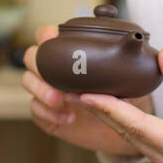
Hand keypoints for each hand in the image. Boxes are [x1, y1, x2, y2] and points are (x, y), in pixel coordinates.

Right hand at [22, 24, 152, 155]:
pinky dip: (48, 113)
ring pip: (27, 82)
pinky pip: (34, 109)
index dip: (45, 36)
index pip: (45, 35)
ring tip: (60, 101)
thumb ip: (125, 57)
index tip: (51, 41)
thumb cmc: (119, 94)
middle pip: (30, 57)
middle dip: (39, 67)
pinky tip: (68, 118)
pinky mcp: (45, 112)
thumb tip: (135, 39)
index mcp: (67, 52)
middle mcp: (53, 69)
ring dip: (40, 90)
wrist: (119, 127)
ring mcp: (46, 90)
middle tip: (55, 80)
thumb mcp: (125, 76)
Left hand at [75, 47, 162, 162]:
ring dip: (115, 123)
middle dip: (103, 114)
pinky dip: (132, 131)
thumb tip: (162, 56)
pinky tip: (122, 117)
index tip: (87, 95)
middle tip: (77, 94)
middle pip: (131, 137)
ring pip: (138, 145)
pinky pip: (149, 149)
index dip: (110, 109)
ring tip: (93, 102)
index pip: (139, 127)